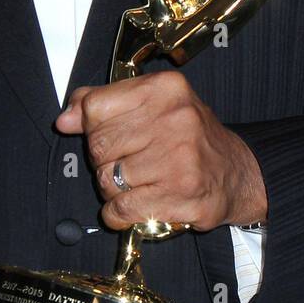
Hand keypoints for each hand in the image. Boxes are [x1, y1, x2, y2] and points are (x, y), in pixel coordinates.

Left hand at [55, 70, 266, 231]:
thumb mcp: (153, 104)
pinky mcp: (181, 197)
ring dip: (112, 189)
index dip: (91, 126)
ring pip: (107, 179)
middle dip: (102, 160)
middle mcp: (175, 119)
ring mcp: (179, 159)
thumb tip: (65, 119)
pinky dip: (117, 213)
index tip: (106, 134)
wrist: (238, 173)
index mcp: (165, 89)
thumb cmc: (189, 137)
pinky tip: (132, 206)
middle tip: (124, 162)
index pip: (94, 107)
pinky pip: (122, 208)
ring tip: (135, 183)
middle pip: (98, 145)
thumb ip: (105, 104)